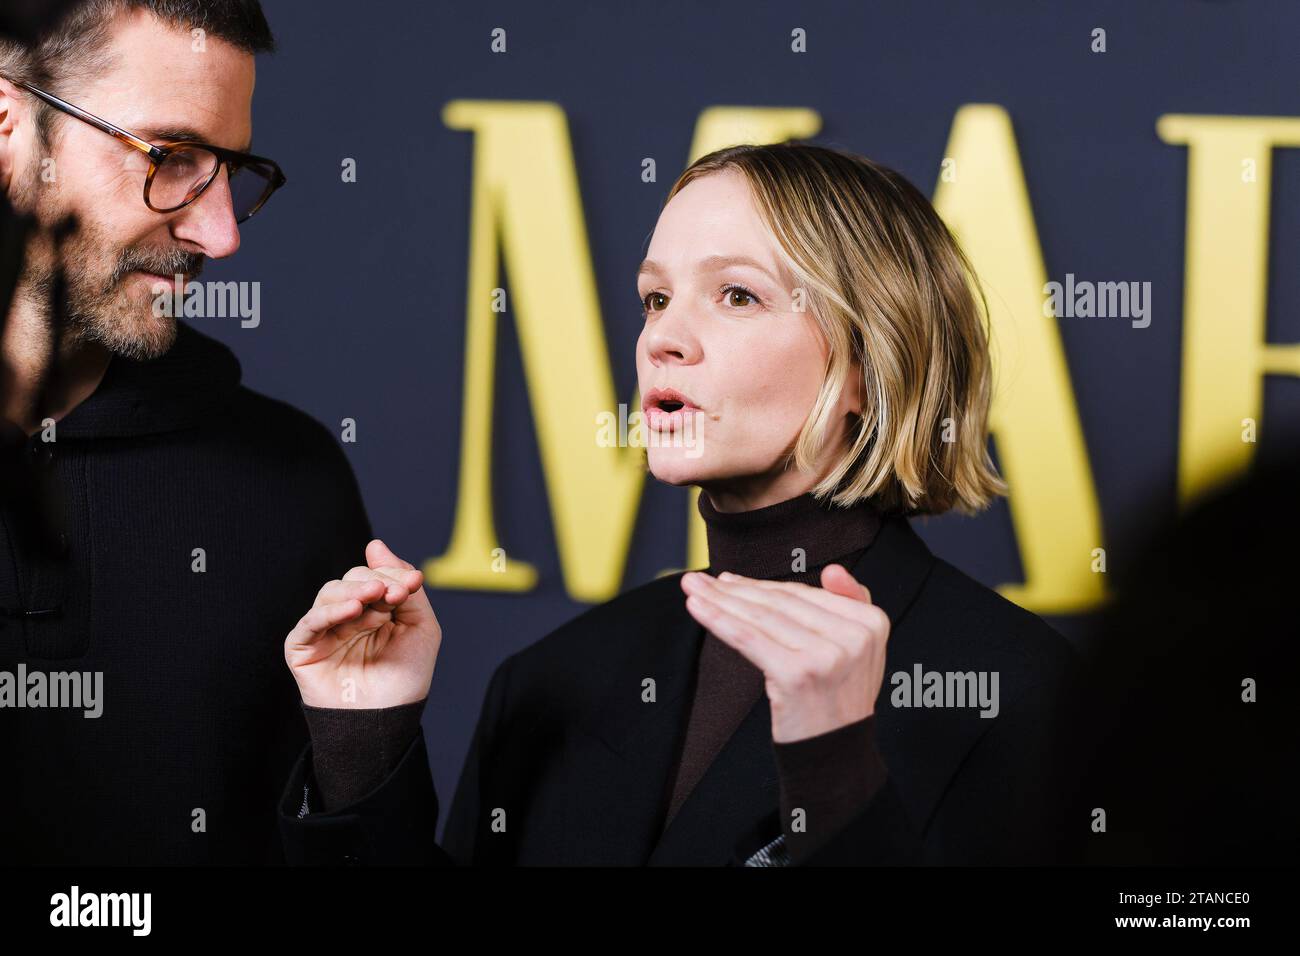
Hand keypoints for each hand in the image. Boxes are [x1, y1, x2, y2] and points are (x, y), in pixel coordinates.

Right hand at [284, 539, 440, 708]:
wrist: (387, 721)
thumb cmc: (405, 679)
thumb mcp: (420, 627)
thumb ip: (405, 588)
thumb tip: (376, 544)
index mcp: (375, 610)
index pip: (377, 576)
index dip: (394, 575)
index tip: (412, 585)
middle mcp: (348, 616)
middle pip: (353, 579)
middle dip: (376, 583)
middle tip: (395, 596)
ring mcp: (324, 631)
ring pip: (331, 593)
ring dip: (356, 593)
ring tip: (375, 604)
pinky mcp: (302, 648)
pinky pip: (309, 621)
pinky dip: (330, 611)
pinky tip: (352, 611)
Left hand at [680, 564, 889, 742]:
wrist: (835, 755)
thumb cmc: (836, 700)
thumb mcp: (858, 650)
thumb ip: (850, 606)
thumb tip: (833, 570)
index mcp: (871, 622)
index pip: (804, 595)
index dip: (762, 585)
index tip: (730, 580)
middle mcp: (854, 636)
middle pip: (781, 603)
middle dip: (735, 589)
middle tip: (700, 580)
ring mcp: (826, 656)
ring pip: (762, 617)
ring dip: (721, 600)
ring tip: (694, 590)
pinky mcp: (797, 674)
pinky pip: (749, 638)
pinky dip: (719, 620)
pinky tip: (698, 608)